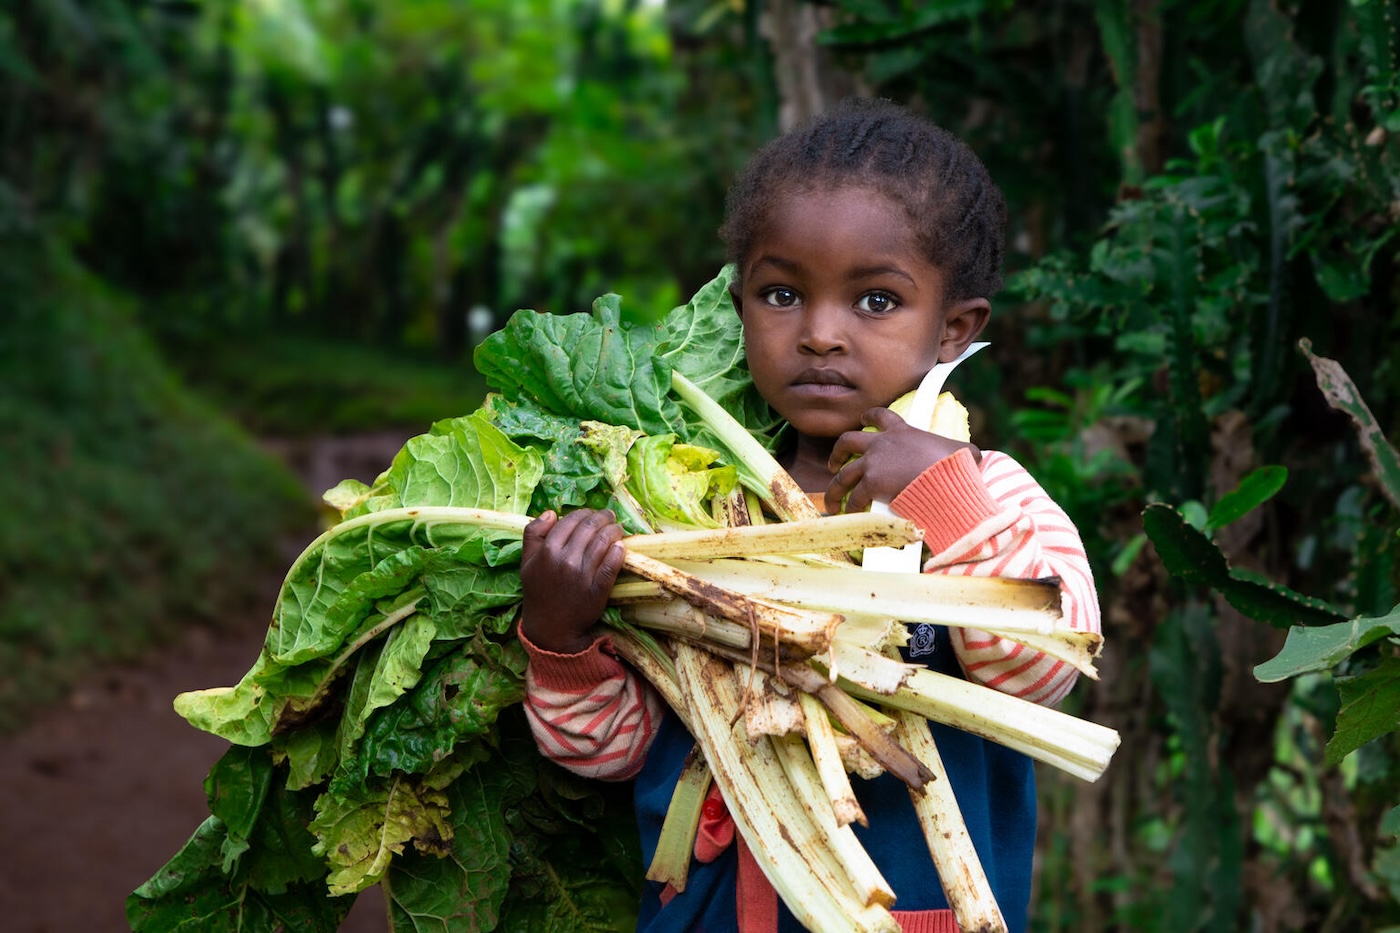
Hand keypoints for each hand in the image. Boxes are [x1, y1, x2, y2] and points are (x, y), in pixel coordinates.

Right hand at [519, 508, 625, 653]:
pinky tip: (621, 547)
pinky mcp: (597, 590)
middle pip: (590, 528)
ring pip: (603, 542)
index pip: (571, 520)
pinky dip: (618, 552)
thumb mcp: (526, 562)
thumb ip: (533, 534)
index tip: (593, 514)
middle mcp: (565, 560)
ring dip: (614, 531)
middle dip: (603, 517)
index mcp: (547, 550)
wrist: (550, 627)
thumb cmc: (538, 592)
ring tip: (617, 529)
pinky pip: (612, 564)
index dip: (585, 513)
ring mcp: (582, 575)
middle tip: (610, 516)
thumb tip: (551, 513)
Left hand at [824, 407, 979, 514]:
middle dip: (838, 452)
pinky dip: (850, 507)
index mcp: (902, 431)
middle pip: (847, 441)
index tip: (863, 419)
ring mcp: (874, 463)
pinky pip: (854, 498)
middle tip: (835, 462)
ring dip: (834, 488)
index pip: (881, 416)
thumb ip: (961, 452)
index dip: (869, 417)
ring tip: (832, 500)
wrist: (947, 480)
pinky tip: (850, 515)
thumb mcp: (963, 452)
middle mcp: (882, 443)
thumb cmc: (957, 467)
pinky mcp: (871, 483)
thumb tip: (976, 460)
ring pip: (842, 474)